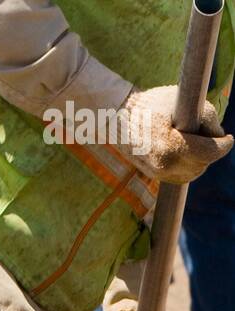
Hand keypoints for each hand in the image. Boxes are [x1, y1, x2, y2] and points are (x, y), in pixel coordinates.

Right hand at [116, 85, 232, 183]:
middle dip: (211, 151)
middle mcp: (165, 165)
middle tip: (212, 136)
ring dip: (201, 160)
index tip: (229, 138)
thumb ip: (207, 117)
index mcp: (171, 146)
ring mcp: (159, 174)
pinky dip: (189, 166)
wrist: (120, 119)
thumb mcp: (183, 100)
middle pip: (202, 164)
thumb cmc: (152, 104)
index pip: (209, 152)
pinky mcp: (156, 177)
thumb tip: (219, 136)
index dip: (224, 146)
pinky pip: (181, 177)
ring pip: (193, 173)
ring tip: (198, 142)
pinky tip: (187, 152)